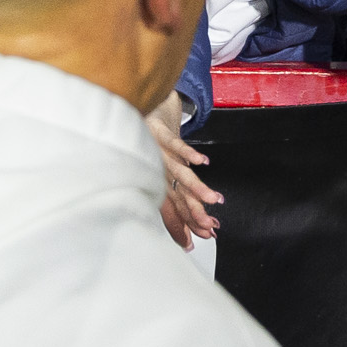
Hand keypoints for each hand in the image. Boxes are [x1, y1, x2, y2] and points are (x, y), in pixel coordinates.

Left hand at [145, 93, 220, 249]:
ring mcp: (157, 150)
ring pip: (179, 173)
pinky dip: (189, 153)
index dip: (183, 225)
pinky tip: (202, 162)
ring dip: (197, 188)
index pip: (171, 208)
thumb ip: (176, 189)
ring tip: (214, 200)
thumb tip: (193, 212)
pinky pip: (176, 144)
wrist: (131, 105)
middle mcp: (155, 169)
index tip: (195, 241)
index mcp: (155, 179)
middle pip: (177, 196)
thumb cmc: (146, 140)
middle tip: (208, 228)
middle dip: (194, 215)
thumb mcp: (159, 166)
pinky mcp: (159, 132)